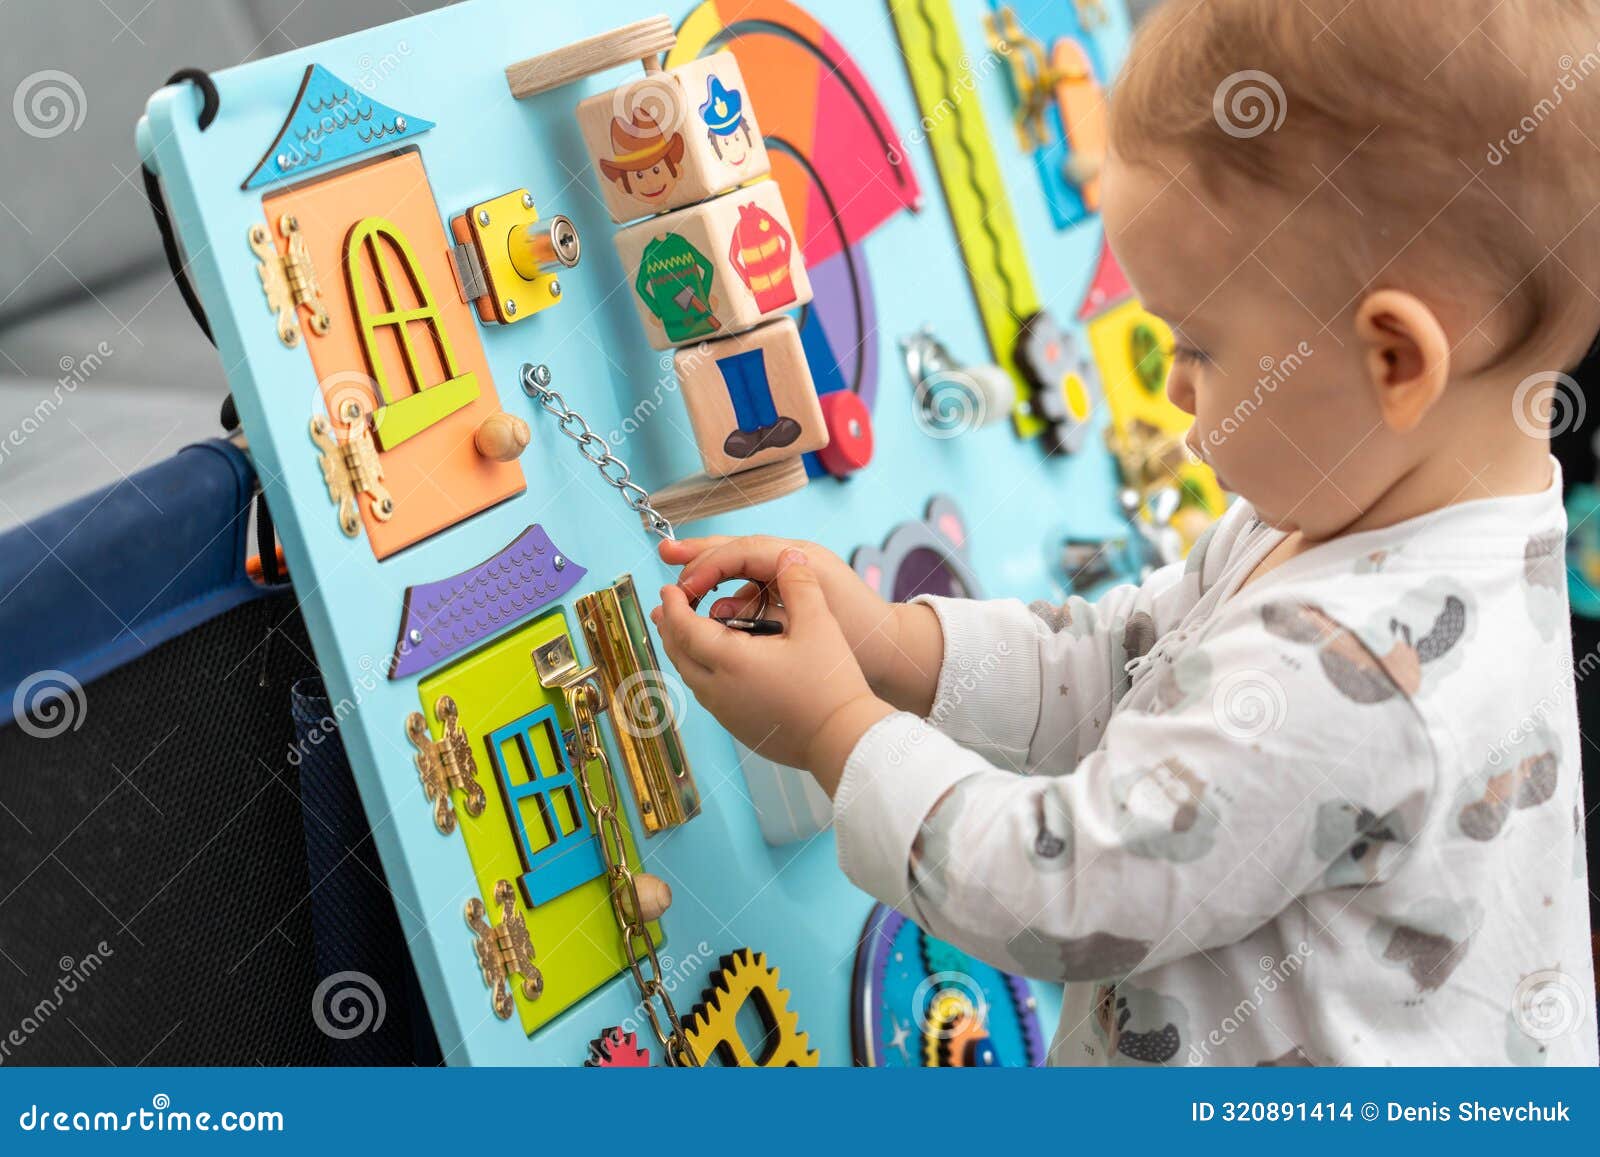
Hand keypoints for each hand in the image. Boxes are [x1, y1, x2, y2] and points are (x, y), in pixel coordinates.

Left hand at [658, 535, 942, 716]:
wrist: (843, 740)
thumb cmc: (831, 686)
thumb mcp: (819, 626)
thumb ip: (800, 585)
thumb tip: (790, 556)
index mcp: (732, 661)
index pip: (685, 627)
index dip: (675, 604)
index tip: (670, 587)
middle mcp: (719, 689)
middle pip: (679, 653)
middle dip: (671, 626)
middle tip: (671, 605)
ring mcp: (726, 712)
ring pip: (690, 676)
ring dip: (684, 649)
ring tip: (688, 631)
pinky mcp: (738, 727)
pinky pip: (707, 694)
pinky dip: (701, 671)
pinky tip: (718, 663)